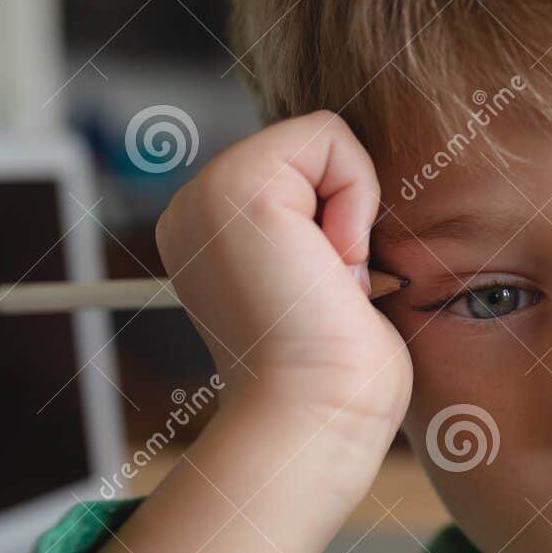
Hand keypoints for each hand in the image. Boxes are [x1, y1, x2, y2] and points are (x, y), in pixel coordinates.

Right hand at [154, 111, 410, 435]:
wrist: (319, 417)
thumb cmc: (339, 374)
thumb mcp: (324, 283)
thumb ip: (319, 232)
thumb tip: (353, 207)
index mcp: (212, 236)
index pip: (305, 172)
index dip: (341, 221)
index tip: (328, 290)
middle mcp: (196, 211)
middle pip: (315, 149)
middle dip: (347, 214)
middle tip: (328, 289)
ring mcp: (207, 196)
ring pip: (323, 138)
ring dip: (352, 212)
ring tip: (327, 280)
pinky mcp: (238, 188)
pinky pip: (329, 135)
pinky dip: (355, 195)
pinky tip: (334, 263)